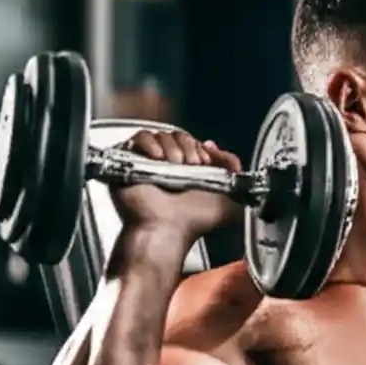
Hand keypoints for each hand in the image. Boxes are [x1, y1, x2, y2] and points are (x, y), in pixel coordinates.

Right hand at [110, 129, 243, 244]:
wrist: (167, 229)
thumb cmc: (192, 222)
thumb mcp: (228, 200)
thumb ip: (235, 178)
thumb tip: (234, 161)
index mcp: (189, 173)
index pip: (195, 144)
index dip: (202, 148)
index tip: (206, 159)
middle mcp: (169, 167)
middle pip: (178, 135)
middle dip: (189, 146)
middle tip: (192, 165)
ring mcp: (149, 164)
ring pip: (160, 135)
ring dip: (172, 146)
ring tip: (174, 164)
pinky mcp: (130, 162)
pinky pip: (138, 138)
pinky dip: (150, 143)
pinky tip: (158, 158)